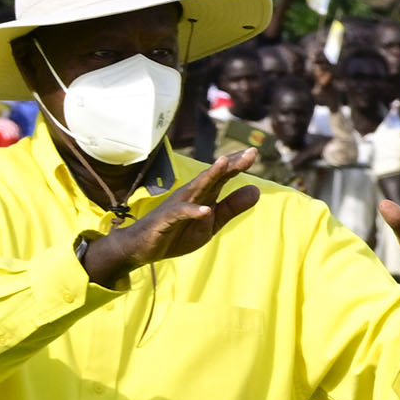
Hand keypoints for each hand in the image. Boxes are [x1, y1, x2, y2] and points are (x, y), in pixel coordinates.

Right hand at [77, 146, 261, 286]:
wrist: (142, 247)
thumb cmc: (177, 232)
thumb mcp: (212, 223)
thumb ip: (232, 207)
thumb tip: (257, 189)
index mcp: (203, 195)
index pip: (222, 176)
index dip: (237, 164)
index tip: (253, 151)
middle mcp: (190, 195)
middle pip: (212, 177)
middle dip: (230, 164)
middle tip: (250, 152)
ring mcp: (177, 205)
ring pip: (196, 188)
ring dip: (210, 176)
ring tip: (224, 164)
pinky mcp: (165, 219)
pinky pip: (180, 214)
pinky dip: (192, 212)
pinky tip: (205, 211)